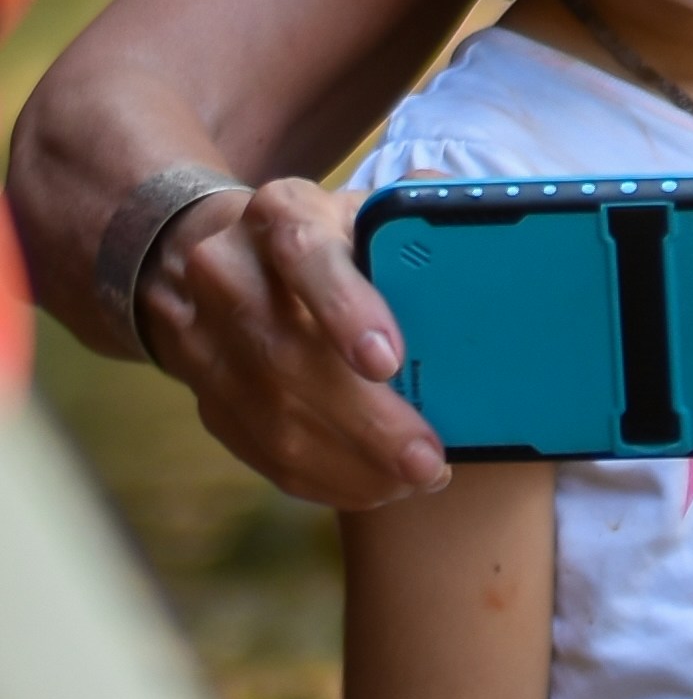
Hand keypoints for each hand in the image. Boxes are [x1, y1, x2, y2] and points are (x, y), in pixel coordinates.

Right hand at [140, 179, 448, 506]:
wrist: (224, 259)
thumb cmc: (331, 238)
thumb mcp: (365, 210)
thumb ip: (418, 217)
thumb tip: (483, 226)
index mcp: (280, 214)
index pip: (304, 254)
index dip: (344, 308)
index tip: (388, 361)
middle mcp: (228, 272)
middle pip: (289, 355)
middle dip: (365, 419)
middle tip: (427, 459)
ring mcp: (204, 340)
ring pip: (272, 416)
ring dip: (350, 462)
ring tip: (416, 479)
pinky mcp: (205, 396)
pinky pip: (259, 451)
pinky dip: (323, 478)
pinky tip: (375, 488)